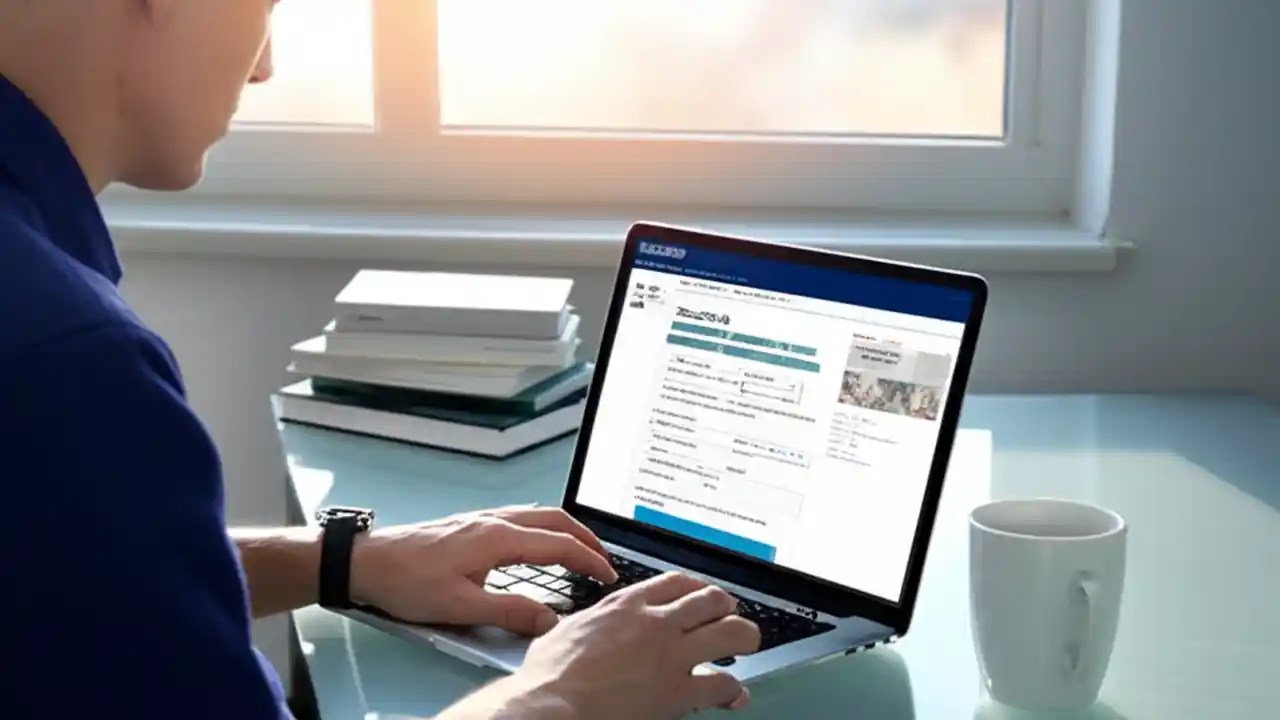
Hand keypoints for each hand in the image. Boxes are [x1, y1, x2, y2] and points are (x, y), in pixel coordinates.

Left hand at [348, 506, 616, 634]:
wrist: (367, 561)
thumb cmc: (407, 582)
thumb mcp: (461, 606)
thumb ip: (510, 612)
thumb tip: (549, 620)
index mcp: (498, 537)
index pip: (558, 545)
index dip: (588, 560)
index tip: (607, 577)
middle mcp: (494, 521)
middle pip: (554, 520)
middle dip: (585, 538)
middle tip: (604, 561)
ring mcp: (481, 519)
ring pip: (537, 515)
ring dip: (565, 530)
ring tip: (580, 550)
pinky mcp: (470, 524)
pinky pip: (521, 517)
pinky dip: (543, 528)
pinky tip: (538, 542)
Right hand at [508, 572, 760, 718]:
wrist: (550, 706)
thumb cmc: (548, 676)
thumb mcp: (566, 629)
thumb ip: (590, 622)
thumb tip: (586, 624)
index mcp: (626, 604)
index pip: (677, 582)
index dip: (697, 588)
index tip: (701, 595)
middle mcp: (655, 622)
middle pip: (712, 599)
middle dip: (726, 608)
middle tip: (730, 618)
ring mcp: (670, 655)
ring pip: (731, 632)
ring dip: (744, 637)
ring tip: (747, 644)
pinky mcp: (678, 692)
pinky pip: (724, 684)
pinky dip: (735, 691)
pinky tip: (735, 696)